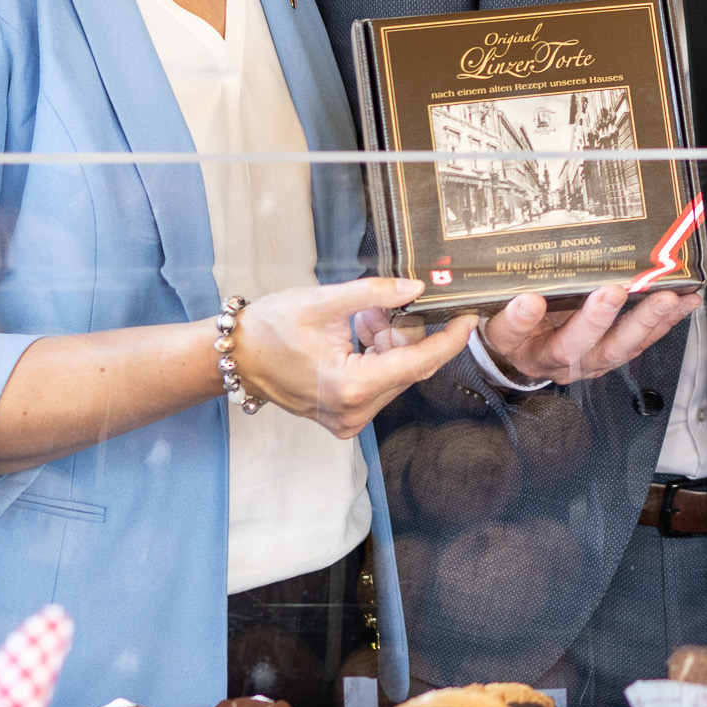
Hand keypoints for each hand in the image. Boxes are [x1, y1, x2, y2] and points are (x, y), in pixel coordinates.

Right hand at [236, 277, 474, 437]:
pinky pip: (378, 383)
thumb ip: (375, 293)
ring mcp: (347, 419)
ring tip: (358, 321)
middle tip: (382, 306)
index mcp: (350, 387)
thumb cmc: (270, 330)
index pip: (418, 363)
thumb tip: (417, 287)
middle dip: (404, 333)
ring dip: (386, 344)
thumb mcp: (325, 301)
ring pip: (394, 375)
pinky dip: (375, 357)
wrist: (236, 356)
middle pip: (407, 368)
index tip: (469, 319)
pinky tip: (355, 337)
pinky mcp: (344, 416)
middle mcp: (353, 412)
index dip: (449, 340)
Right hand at [478, 283, 696, 385]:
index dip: (520, 320)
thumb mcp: (501, 303)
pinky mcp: (610, 358)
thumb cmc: (518, 320)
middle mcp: (549, 358)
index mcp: (515, 342)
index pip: (510, 333)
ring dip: (643, 322)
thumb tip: (527, 253)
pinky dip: (663, 323)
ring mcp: (584, 362)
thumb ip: (509, 286)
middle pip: (570, 347)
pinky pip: (639, 344)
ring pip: (613, 350)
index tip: (530, 300)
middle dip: (595, 320)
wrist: (529, 348)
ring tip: (665, 298)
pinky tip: (683, 303)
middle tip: (613, 292)